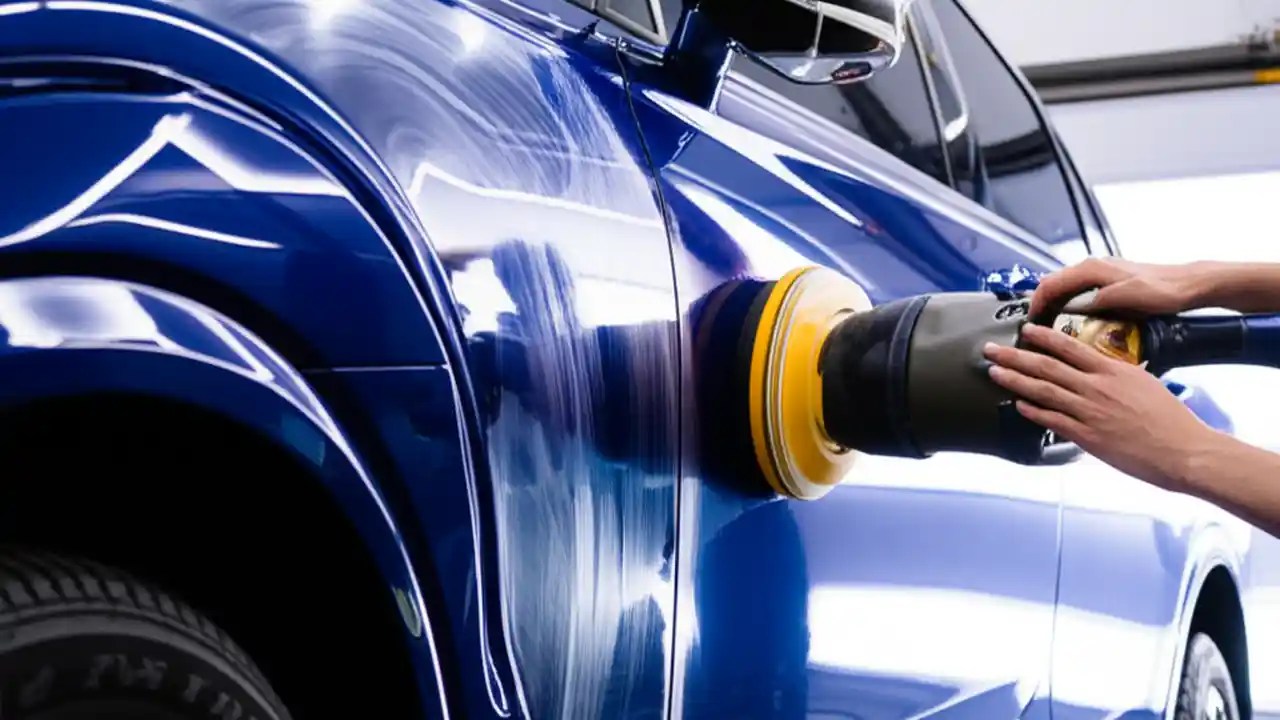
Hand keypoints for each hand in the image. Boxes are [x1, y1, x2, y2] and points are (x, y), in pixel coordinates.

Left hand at [983, 324, 1215, 491]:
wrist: (1184, 450)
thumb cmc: (1170, 419)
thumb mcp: (1145, 383)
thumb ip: (1119, 374)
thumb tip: (1102, 367)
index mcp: (1113, 370)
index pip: (1069, 346)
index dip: (1043, 337)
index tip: (1024, 329)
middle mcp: (1097, 387)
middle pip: (1047, 366)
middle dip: (1015, 356)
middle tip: (991, 349)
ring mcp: (1090, 412)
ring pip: (1043, 391)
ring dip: (1014, 380)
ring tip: (994, 373)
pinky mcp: (1087, 436)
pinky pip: (1052, 420)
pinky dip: (1032, 411)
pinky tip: (1017, 405)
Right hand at [1029, 257, 1216, 318]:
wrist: (1189, 285)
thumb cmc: (1162, 290)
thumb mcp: (1128, 296)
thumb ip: (1098, 300)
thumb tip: (1073, 309)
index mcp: (1091, 269)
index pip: (1050, 284)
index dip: (1036, 304)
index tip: (1029, 324)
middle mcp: (1092, 267)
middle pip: (1054, 284)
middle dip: (1041, 305)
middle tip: (1036, 329)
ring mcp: (1100, 273)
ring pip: (1065, 288)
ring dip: (1054, 306)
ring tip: (1050, 328)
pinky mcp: (1108, 282)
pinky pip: (1078, 292)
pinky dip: (1068, 305)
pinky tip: (1072, 321)